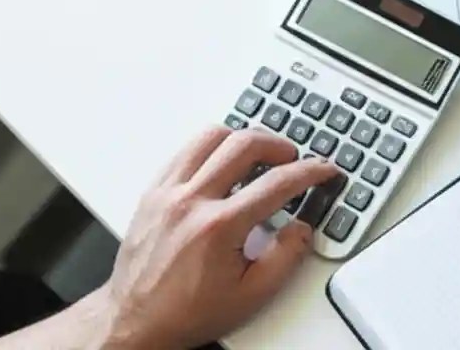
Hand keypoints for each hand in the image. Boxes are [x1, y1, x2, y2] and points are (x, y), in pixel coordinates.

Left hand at [96, 127, 340, 348]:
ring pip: (210, 137)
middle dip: (279, 145)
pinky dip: (210, 149)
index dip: (310, 171)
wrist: (135, 323)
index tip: (323, 169)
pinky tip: (222, 165)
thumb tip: (302, 227)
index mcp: (218, 228)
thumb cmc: (187, 313)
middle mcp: (190, 202)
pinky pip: (184, 151)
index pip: (277, 183)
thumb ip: (285, 258)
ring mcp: (166, 194)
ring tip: (257, 156)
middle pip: (244, 144)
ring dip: (241, 139)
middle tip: (292, 158)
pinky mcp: (152, 193)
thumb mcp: (251, 296)